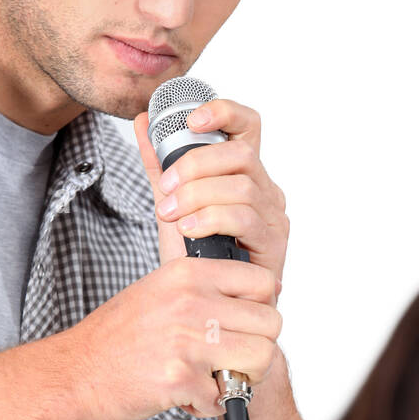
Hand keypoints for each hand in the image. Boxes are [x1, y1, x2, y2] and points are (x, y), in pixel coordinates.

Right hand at [68, 254, 281, 419]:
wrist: (77, 373)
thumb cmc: (119, 336)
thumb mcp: (162, 290)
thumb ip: (209, 288)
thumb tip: (268, 289)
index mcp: (189, 274)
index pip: (263, 282)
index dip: (261, 308)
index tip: (245, 325)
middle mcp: (192, 302)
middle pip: (272, 324)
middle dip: (258, 348)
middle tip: (234, 360)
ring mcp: (188, 341)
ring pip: (261, 360)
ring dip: (244, 378)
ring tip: (215, 378)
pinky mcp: (182, 379)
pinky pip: (226, 397)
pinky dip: (209, 405)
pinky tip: (185, 395)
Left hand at [132, 98, 289, 299]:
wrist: (208, 307)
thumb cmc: (198, 257)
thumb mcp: (173, 202)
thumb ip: (160, 164)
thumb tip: (144, 121)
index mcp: (244, 174)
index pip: (247, 126)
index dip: (224, 112)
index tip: (191, 120)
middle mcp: (266, 191)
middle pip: (241, 154)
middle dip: (196, 165)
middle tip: (165, 188)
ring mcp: (274, 218)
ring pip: (243, 186)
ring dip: (199, 195)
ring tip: (171, 214)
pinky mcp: (275, 246)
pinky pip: (246, 218)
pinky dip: (212, 218)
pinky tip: (188, 229)